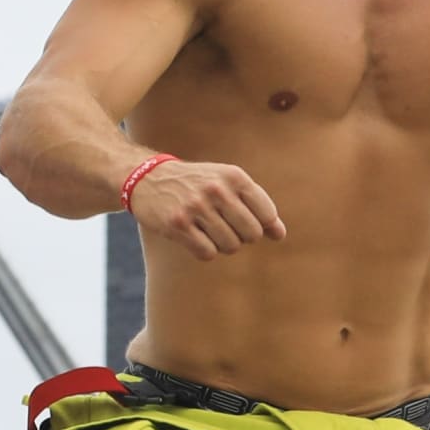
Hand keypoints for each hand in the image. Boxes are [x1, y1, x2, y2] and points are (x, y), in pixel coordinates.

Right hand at [129, 159, 285, 260]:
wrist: (149, 178)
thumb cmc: (198, 184)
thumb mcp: (229, 184)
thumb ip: (257, 206)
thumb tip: (280, 235)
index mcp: (234, 177)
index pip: (267, 214)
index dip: (263, 225)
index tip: (248, 221)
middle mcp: (217, 190)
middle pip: (252, 234)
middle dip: (244, 237)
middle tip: (228, 228)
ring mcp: (196, 207)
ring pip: (231, 246)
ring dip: (223, 245)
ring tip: (210, 230)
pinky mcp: (177, 224)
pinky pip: (207, 253)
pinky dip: (205, 251)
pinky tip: (196, 237)